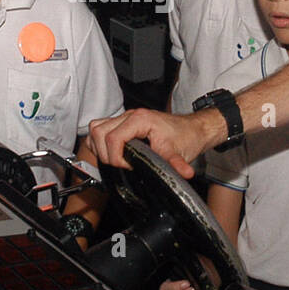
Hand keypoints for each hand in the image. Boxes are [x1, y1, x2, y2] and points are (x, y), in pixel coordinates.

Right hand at [88, 108, 218, 177]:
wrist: (192, 129)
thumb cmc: (185, 136)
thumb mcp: (179, 152)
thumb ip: (177, 163)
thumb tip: (183, 173)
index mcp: (140, 119)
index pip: (113, 138)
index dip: (116, 157)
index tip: (128, 166)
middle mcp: (129, 116)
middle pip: (99, 132)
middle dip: (106, 154)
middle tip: (121, 165)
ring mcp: (124, 118)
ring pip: (96, 128)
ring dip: (100, 147)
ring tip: (114, 159)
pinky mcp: (123, 123)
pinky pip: (100, 129)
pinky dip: (100, 142)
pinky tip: (111, 153)